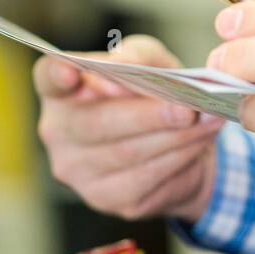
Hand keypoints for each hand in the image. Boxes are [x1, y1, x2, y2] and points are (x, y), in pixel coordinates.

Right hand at [34, 35, 222, 222]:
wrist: (174, 146)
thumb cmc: (151, 96)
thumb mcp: (149, 63)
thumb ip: (138, 56)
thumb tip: (131, 68)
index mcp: (62, 91)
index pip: (48, 78)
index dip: (57, 75)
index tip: (71, 72)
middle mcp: (58, 131)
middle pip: (94, 122)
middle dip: (145, 114)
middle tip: (185, 108)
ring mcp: (78, 170)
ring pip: (126, 153)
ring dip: (173, 136)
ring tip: (206, 120)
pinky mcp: (107, 197)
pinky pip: (146, 177)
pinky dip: (179, 156)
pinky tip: (199, 140)